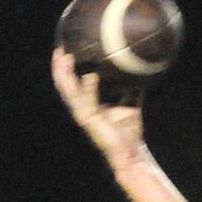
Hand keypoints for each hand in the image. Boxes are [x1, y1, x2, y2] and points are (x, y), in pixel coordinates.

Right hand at [51, 48, 146, 169]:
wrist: (131, 154)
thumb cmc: (129, 132)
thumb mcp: (131, 105)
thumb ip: (132, 89)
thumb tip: (141, 73)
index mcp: (87, 104)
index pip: (72, 82)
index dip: (66, 67)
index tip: (67, 49)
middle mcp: (81, 108)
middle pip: (63, 83)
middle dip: (59, 65)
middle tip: (60, 46)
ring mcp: (83, 114)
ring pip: (68, 90)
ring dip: (65, 73)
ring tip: (66, 56)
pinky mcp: (89, 121)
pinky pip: (87, 101)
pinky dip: (89, 88)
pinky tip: (92, 76)